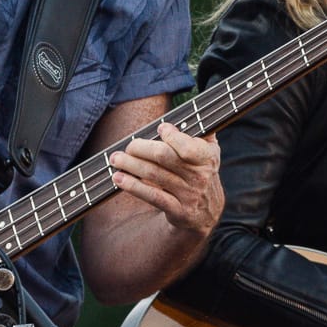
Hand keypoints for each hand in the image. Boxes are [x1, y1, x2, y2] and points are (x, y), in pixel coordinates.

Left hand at [108, 122, 223, 235]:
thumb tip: (188, 114)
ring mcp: (187, 194)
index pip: (187, 146)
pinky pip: (151, 196)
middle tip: (127, 146)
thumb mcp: (210, 152)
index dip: (171, 136)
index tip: (159, 128)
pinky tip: (119, 179)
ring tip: (115, 159)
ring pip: (153, 175)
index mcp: (207, 158)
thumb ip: (202, 132)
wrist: (207, 212)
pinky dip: (132, 186)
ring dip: (130, 165)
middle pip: (163, 157)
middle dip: (141, 148)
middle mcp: (198, 176)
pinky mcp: (176, 210)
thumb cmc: (202, 172)